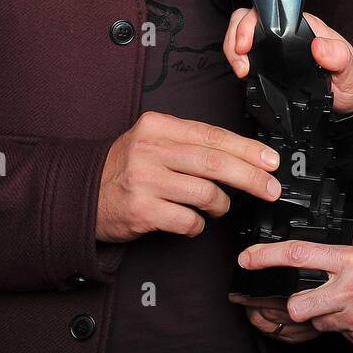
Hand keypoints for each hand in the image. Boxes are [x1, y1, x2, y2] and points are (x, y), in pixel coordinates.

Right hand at [97, 112, 280, 242]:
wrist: (81, 194)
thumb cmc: (126, 168)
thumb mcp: (153, 141)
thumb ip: (189, 143)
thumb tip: (242, 155)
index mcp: (157, 126)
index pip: (212, 135)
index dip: (247, 149)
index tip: (270, 160)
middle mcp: (150, 150)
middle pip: (215, 163)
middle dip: (251, 177)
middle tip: (270, 189)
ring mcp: (144, 180)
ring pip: (205, 193)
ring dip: (221, 204)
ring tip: (220, 207)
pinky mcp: (141, 211)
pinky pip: (187, 220)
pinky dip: (197, 225)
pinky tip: (193, 222)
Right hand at [222, 8, 352, 114]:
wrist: (346, 101)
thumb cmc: (347, 79)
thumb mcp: (349, 67)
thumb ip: (338, 55)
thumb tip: (318, 46)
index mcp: (304, 26)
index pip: (270, 11)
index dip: (251, 23)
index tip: (246, 44)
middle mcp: (287, 32)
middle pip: (249, 19)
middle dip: (236, 37)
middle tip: (241, 62)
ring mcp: (275, 47)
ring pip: (242, 35)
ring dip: (233, 50)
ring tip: (240, 69)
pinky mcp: (268, 62)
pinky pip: (246, 55)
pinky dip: (237, 61)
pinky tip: (243, 74)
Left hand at [236, 223, 352, 352]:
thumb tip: (345, 230)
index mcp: (350, 262)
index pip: (297, 254)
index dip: (266, 257)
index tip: (248, 259)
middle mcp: (347, 290)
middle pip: (298, 303)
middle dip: (296, 304)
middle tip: (308, 299)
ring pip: (319, 322)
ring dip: (327, 317)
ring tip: (349, 307)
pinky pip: (342, 337)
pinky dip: (348, 330)